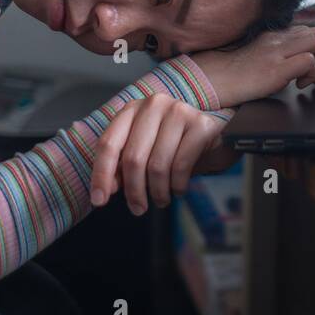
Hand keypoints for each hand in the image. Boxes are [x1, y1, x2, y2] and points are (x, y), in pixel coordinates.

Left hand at [89, 95, 237, 214]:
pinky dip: (177, 185)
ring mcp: (179, 111)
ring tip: (161, 199)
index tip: (98, 201)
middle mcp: (154, 104)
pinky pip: (181, 166)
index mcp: (132, 109)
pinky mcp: (200, 125)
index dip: (101, 175)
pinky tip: (178, 189)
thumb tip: (108, 188)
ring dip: (158, 192)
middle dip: (134, 191)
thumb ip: (123, 166)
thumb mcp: (144, 152)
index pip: (108, 144)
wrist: (216, 134)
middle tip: (138, 209)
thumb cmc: (174, 145)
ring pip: (157, 166)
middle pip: (132, 158)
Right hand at [189, 25, 314, 107]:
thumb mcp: (260, 58)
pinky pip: (308, 61)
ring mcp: (276, 51)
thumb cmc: (233, 74)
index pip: (307, 31)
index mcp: (274, 36)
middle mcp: (277, 39)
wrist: (213, 80)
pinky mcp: (275, 68)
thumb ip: (278, 55)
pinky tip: (300, 86)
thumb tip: (299, 65)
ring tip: (313, 79)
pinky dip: (313, 74)